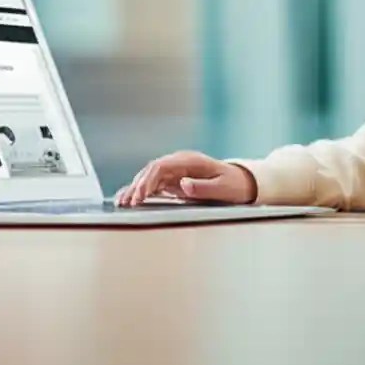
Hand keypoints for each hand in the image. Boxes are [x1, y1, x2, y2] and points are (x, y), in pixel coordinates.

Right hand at [114, 151, 257, 206]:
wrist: (242, 181)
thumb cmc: (234, 185)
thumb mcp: (223, 188)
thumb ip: (203, 187)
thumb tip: (183, 184)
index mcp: (190, 161)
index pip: (161, 167)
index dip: (148, 180)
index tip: (140, 195)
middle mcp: (180, 163)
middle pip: (151, 170)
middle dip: (138, 186)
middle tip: (128, 203)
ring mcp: (176, 170)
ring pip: (149, 176)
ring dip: (136, 188)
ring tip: (122, 202)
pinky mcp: (175, 180)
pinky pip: (154, 184)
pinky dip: (142, 191)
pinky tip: (129, 198)